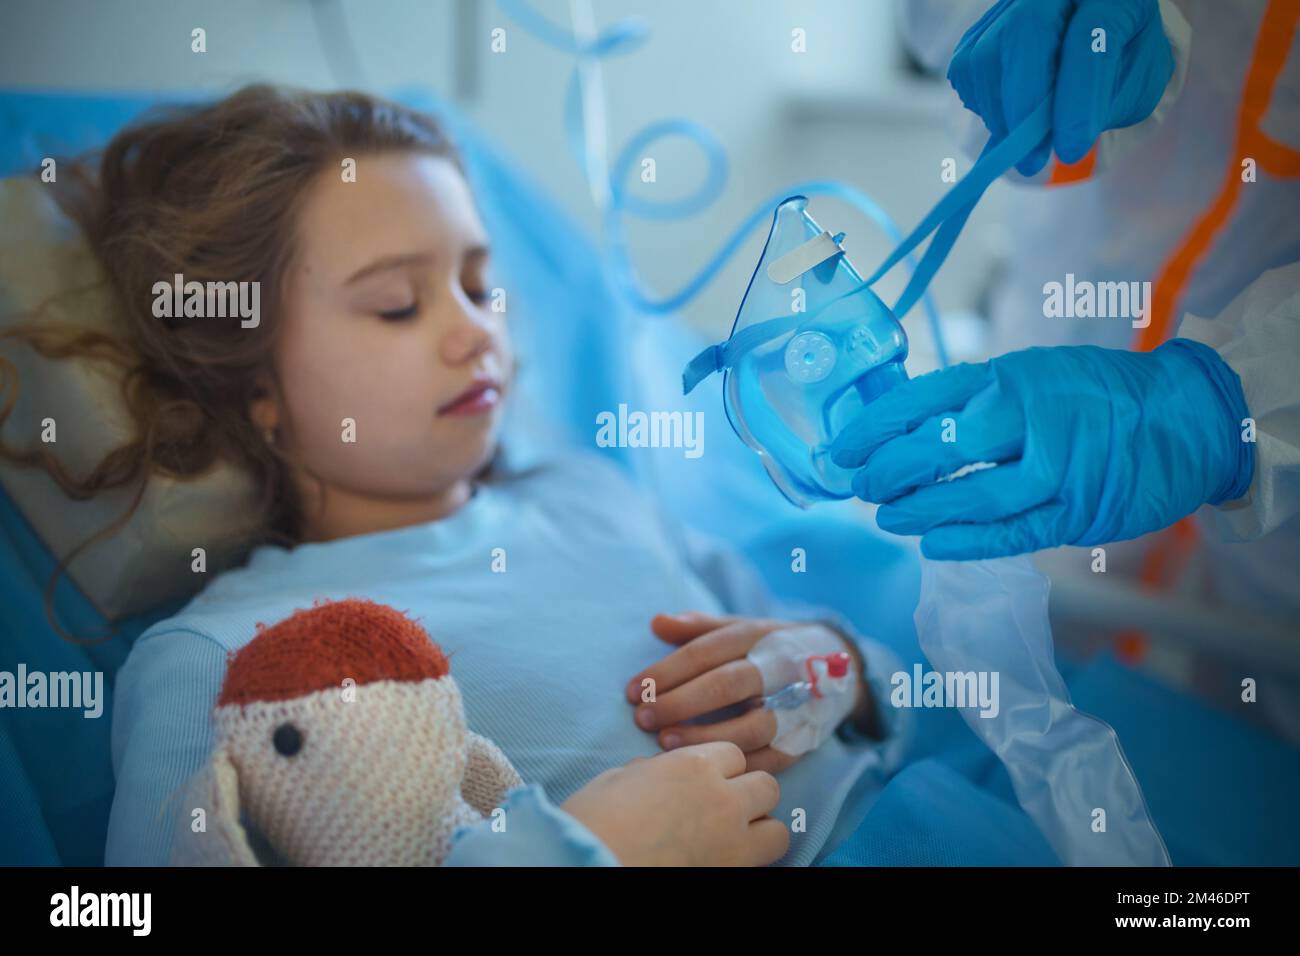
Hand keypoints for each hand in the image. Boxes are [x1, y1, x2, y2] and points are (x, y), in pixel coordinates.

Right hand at [560, 742, 787, 865]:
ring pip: (776, 827)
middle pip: (765, 785)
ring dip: (759, 831)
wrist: (587, 864)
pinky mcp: (735, 871)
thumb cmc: (591, 822)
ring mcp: (733, 840)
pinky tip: (727, 860)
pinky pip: (767, 861)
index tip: (706, 784)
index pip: (733, 755)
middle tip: (722, 812)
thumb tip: (661, 774)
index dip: (720, 770)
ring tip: (732, 841)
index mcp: (692, 765)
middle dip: (747, 796)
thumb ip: (654, 772)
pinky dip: (755, 860)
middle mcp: (722, 797)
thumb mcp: (618, 780)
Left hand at [625, 612, 870, 771]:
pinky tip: (706, 769)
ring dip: (706, 737)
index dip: (667, 671)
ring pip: (751, 724)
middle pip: (727, 684)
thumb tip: (656, 622)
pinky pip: (771, 758)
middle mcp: (780, 668)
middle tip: (642, 718)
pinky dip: (737, 766)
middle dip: (681, 702)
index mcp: (757, 636)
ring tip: (665, 744)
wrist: (840, 667)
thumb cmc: (770, 648)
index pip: (707, 651)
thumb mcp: (740, 628)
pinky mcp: (804, 739)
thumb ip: (698, 627)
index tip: (633, 690)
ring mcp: (796, 705)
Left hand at [829, 340, 1253, 558]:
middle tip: (861, 485)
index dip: (875, 425)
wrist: (1189, 416)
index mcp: (1010, 377)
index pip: (924, 397)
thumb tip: (905, 427)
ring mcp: (1056, 469)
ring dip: (921, 510)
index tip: (844, 446)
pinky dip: (968, 542)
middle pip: (940, 447)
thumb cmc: (1096, 395)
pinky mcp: (1078, 513)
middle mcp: (1029, 418)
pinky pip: (1012, 533)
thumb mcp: (1032, 374)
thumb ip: (977, 398)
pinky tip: (933, 546)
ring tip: (888, 517)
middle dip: (889, 470)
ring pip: (973, 496)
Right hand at [948, 0, 1174, 174]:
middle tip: (1029, 159)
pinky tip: (1006, 116)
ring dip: (998, 111)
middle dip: (1022, 105)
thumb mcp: (1135, 83)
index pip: (1089, 40)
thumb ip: (1102, 105)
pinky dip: (981, 102)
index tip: (1069, 150)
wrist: (1101, 30)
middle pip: (1025, 32)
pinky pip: (965, 66)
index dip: (1076, 101)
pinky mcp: (984, 23)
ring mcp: (1013, 1)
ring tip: (1020, 140)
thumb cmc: (1123, 58)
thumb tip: (1050, 137)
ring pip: (985, 52)